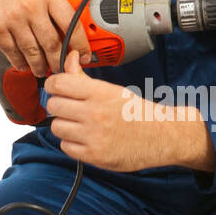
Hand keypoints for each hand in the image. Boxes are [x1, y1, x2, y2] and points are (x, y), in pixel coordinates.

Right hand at [0, 0, 90, 74]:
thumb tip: (83, 4)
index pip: (71, 24)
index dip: (81, 44)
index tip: (84, 56)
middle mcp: (31, 6)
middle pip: (53, 44)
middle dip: (59, 61)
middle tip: (62, 69)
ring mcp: (13, 18)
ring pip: (33, 52)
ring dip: (40, 66)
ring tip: (42, 70)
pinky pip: (12, 53)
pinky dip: (20, 63)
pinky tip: (24, 65)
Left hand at [44, 51, 214, 172]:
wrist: (161, 136)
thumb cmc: (136, 112)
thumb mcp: (112, 90)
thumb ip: (84, 78)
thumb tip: (69, 59)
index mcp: (100, 93)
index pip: (58, 83)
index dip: (53, 85)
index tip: (57, 88)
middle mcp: (95, 113)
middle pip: (53, 105)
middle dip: (59, 106)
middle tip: (70, 108)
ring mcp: (93, 136)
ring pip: (56, 127)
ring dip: (64, 126)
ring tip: (79, 125)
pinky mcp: (94, 155)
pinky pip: (65, 147)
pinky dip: (71, 143)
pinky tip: (85, 139)